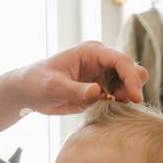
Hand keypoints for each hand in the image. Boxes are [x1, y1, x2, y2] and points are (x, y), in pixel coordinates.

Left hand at [15, 41, 147, 115]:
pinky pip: (119, 96)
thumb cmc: (37, 82)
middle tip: (123, 103)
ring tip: (111, 106)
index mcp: (92, 52)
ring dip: (127, 96)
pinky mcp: (100, 90)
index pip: (122, 61)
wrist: (28, 92)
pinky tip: (107, 110)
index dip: (132, 78)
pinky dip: (119, 103)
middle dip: (133, 86)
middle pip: (133, 70)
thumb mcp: (54, 86)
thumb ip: (76, 89)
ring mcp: (102, 75)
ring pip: (129, 84)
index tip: (135, 98)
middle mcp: (101, 61)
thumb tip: (99, 92)